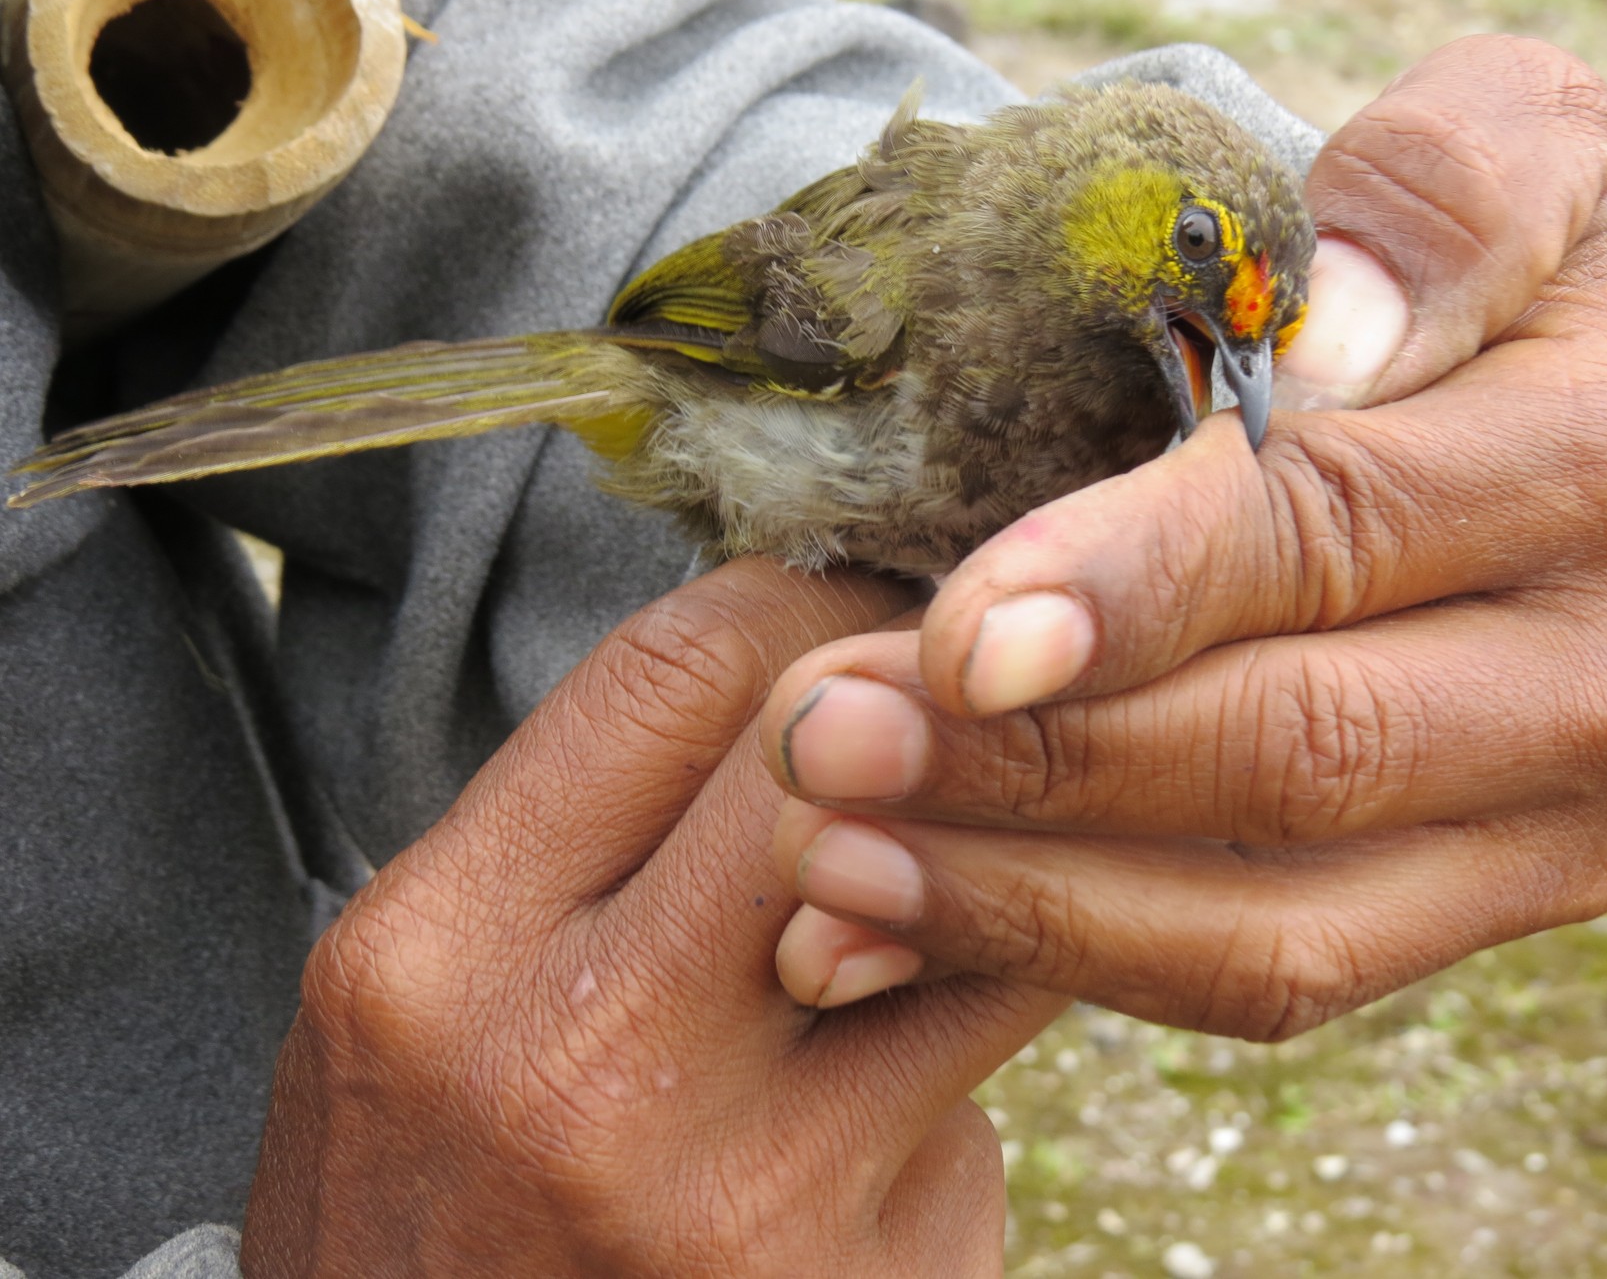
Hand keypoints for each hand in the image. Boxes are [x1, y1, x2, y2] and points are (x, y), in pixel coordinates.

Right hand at [239, 559, 1062, 1276]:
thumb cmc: (423, 1225)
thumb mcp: (407, 1015)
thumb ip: (569, 851)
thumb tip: (782, 694)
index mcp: (440, 955)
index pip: (679, 668)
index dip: (810, 595)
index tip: (861, 598)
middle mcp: (585, 1066)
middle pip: (851, 755)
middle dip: (934, 694)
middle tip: (966, 692)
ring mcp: (746, 1190)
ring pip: (975, 915)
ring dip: (993, 869)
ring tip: (959, 872)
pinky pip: (980, 1100)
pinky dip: (958, 1067)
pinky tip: (895, 1097)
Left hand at [756, 35, 1606, 1037]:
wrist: (1538, 398)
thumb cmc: (1465, 260)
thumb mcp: (1500, 145)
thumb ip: (1438, 197)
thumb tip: (1331, 348)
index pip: (1332, 533)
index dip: (1132, 590)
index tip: (950, 639)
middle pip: (1296, 757)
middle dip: (1033, 762)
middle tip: (820, 741)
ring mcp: (1562, 825)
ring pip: (1273, 924)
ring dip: (1024, 897)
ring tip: (827, 850)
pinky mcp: (1479, 905)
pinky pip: (1265, 979)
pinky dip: (1067, 958)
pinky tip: (894, 922)